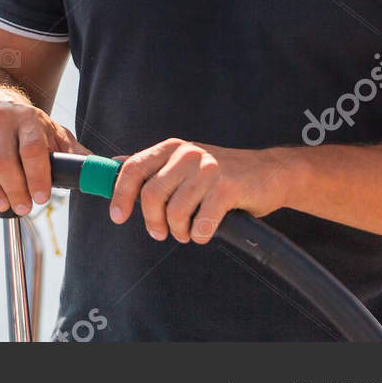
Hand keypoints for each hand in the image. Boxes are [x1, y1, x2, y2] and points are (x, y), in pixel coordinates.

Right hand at [0, 97, 88, 215]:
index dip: (37, 177)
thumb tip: (117, 167)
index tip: (40, 198)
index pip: (33, 150)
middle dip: (15, 190)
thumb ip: (79, 156)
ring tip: (1, 204)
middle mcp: (1, 119)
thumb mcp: (55, 135)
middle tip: (22, 208)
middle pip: (5, 161)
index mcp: (30, 119)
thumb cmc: (28, 128)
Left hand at [109, 139, 290, 243]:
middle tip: (161, 233)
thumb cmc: (220, 174)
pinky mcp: (228, 187)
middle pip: (151, 195)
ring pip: (176, 212)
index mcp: (171, 148)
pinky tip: (205, 231)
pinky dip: (200, 235)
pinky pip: (202, 223)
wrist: (269, 172)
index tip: (117, 217)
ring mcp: (208, 169)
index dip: (121, 194)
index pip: (133, 168)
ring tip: (187, 232)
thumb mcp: (183, 163)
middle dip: (153, 222)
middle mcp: (187, 154)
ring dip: (179, 231)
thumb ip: (151, 166)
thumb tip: (112, 165)